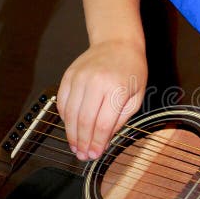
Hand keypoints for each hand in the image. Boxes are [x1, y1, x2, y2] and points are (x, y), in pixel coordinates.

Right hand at [57, 38, 146, 159]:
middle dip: (82, 143)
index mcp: (117, 89)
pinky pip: (62, 102)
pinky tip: (70, 128)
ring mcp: (80, 78)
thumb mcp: (137, 95)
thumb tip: (105, 139)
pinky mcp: (69, 75)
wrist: (117, 42)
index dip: (97, 143)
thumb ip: (121, 118)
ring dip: (71, 134)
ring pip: (70, 114)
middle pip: (84, 121)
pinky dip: (64, 118)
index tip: (95, 154)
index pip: (103, 124)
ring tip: (75, 147)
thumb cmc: (131, 68)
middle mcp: (96, 82)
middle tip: (83, 156)